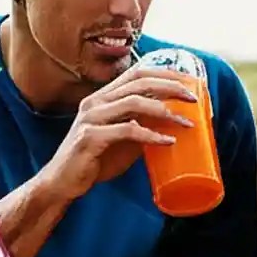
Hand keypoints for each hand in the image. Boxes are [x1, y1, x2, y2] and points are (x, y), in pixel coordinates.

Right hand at [41, 66, 198, 200]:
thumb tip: (174, 122)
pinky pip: (126, 130)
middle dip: (170, 86)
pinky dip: (150, 134)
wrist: (62, 183)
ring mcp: (91, 118)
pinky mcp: (89, 137)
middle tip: (194, 98)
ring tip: (187, 122)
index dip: (164, 73)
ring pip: (133, 102)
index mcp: (103, 97)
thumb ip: (142, 126)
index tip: (189, 82)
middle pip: (138, 82)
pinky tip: (167, 141)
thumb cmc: (93, 160)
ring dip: (165, 111)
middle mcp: (95, 101)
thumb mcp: (123, 139)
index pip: (136, 73)